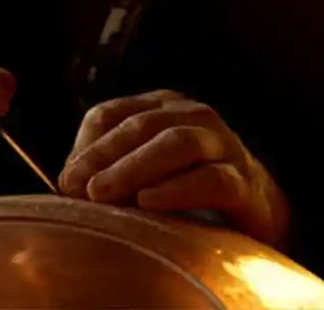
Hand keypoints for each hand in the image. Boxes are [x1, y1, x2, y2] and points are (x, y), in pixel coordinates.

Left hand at [59, 90, 289, 246]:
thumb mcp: (143, 176)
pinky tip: (150, 201)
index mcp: (163, 108)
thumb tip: (67, 185)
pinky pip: (211, 179)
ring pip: (176, 143)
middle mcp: (194, 117)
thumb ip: (107, 173)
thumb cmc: (188, 190)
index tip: (65, 182)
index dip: (87, 147)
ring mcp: (224, 145)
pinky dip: (177, 189)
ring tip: (103, 192)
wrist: (258, 214)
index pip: (113, 114)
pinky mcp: (245, 182)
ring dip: (134, 167)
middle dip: (105, 156)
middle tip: (76, 188)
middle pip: (142, 125)